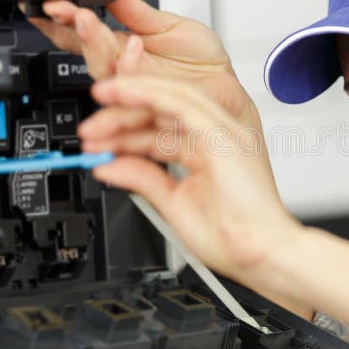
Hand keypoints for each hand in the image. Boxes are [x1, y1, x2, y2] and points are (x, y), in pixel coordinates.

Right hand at [22, 0, 260, 129]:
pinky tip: (131, 45)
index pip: (84, 34)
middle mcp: (124, 71)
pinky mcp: (151, 105)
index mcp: (123, 48)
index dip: (63, 20)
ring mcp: (136, 90)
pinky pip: (134, 88)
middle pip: (88, 54)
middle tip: (67, 10)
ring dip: (93, 46)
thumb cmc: (202, 62)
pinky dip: (129, 66)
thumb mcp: (169, 24)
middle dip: (75, 31)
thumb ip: (136, 11)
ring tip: (88, 22)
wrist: (227, 88)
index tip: (50, 2)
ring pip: (104, 72)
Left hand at [77, 75, 303, 284]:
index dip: (125, 130)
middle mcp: (217, 136)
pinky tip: (122, 95)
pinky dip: (149, 94)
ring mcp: (223, 132)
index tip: (95, 137)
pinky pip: (181, 103)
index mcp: (209, 151)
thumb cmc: (232, 238)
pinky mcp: (222, 134)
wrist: (259, 254)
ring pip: (171, 96)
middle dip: (121, 114)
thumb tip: (108, 166)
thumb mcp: (173, 202)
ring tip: (98, 101)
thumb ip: (143, 178)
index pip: (161, 130)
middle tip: (88, 129)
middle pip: (163, 110)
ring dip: (131, 96)